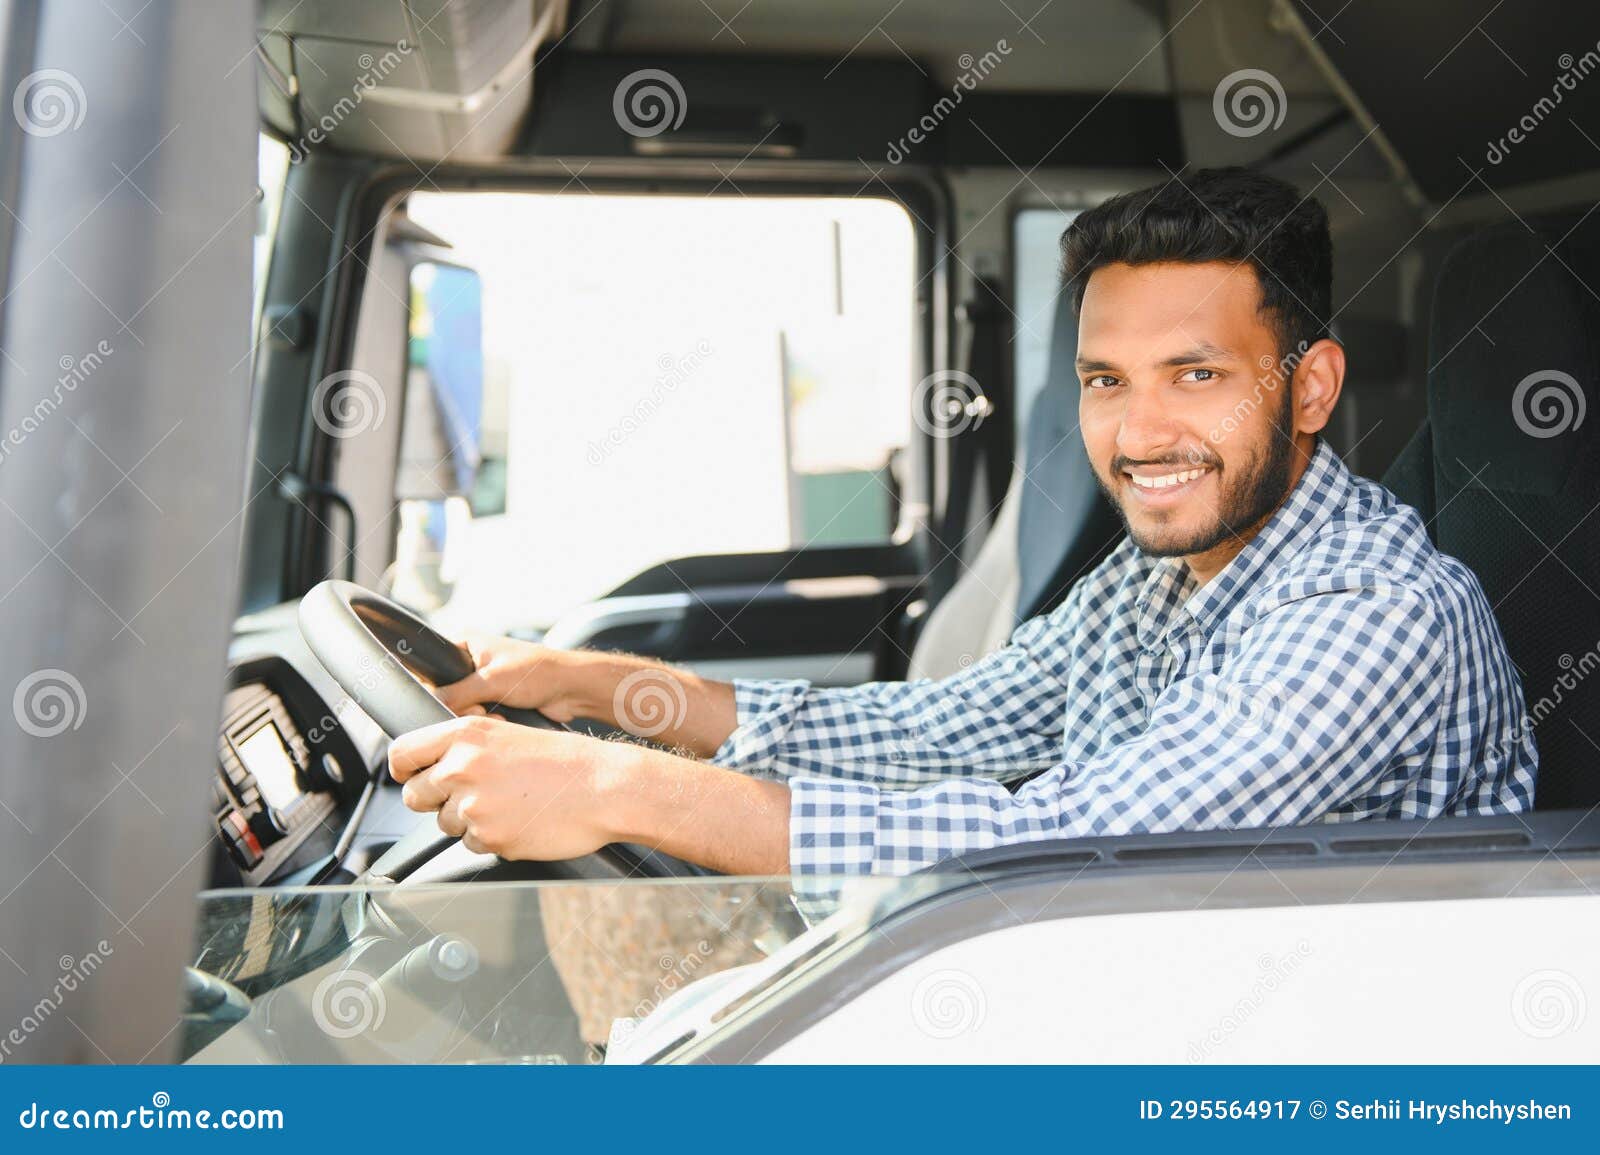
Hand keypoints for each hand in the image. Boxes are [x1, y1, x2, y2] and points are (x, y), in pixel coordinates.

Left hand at [387, 714, 791, 874]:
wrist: (605, 787)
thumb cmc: (567, 761)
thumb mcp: (510, 734)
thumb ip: (467, 746)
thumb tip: (435, 765)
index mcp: (466, 734)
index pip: (401, 753)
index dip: (402, 770)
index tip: (409, 777)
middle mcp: (462, 766)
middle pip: (414, 795)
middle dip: (435, 801)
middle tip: (469, 796)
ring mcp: (473, 805)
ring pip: (444, 824)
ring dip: (468, 820)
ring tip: (509, 805)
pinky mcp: (489, 837)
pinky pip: (471, 845)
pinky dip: (491, 838)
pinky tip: (520, 821)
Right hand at [432, 634, 582, 720]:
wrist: (571, 689)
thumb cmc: (537, 672)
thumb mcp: (491, 681)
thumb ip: (456, 693)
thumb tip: (431, 705)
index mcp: (465, 643)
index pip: (432, 669)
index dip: (440, 689)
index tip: (458, 700)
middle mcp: (471, 661)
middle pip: (446, 693)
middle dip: (463, 707)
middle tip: (481, 708)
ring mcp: (483, 681)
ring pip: (461, 708)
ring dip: (476, 716)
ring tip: (496, 713)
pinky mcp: (494, 699)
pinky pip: (477, 716)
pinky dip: (487, 721)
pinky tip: (502, 719)